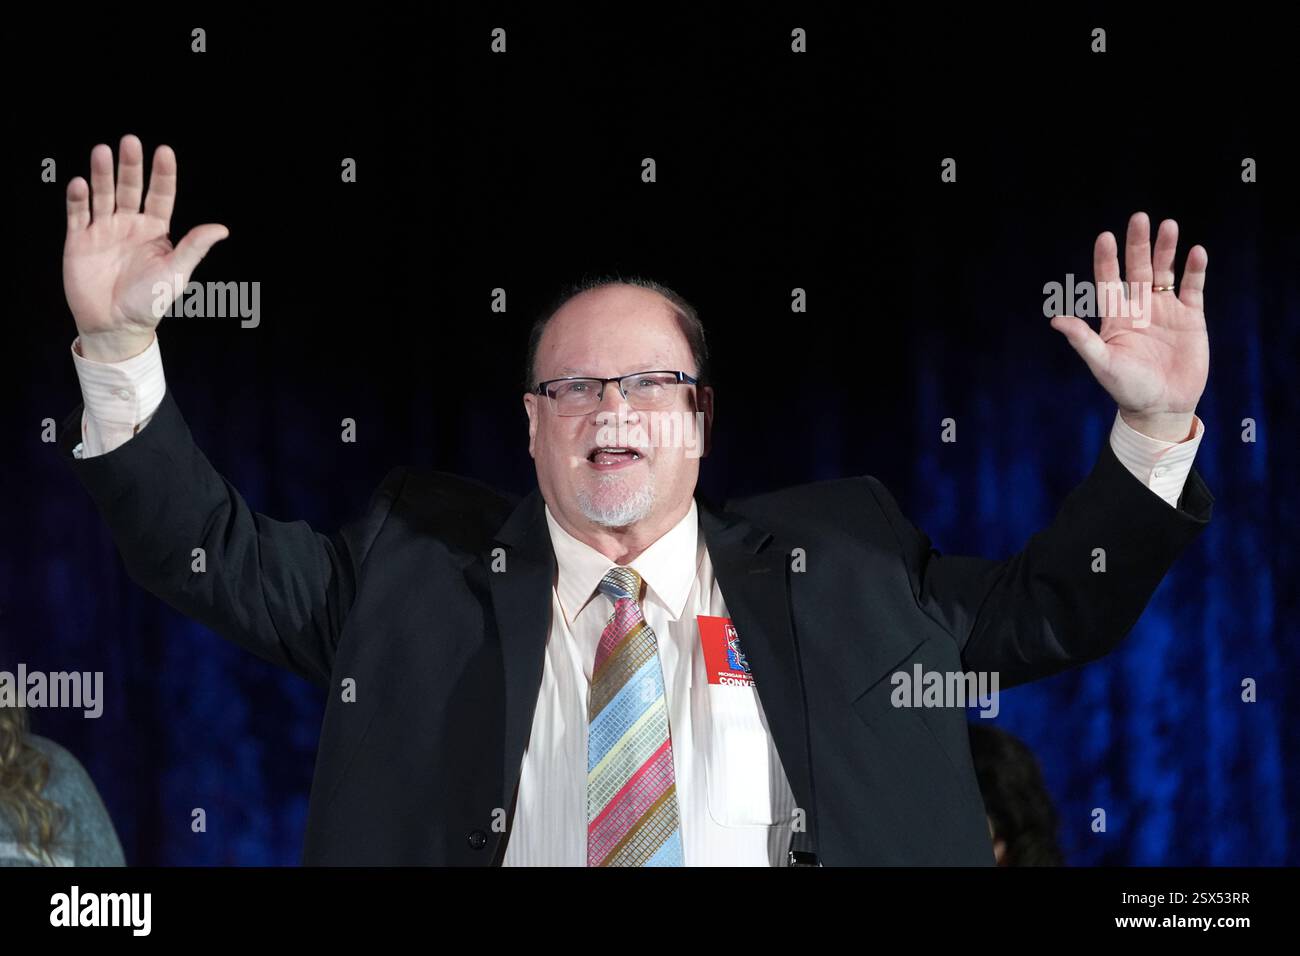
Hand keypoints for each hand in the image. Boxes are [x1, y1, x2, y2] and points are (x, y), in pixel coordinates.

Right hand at [63, 134, 228, 362]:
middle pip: (129, 188)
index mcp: (155, 230)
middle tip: (130, 141)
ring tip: (102, 151)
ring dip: (102, 174)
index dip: (162, 174)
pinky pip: (77, 214)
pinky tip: (81, 183)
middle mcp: (129, 224)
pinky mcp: (79, 240)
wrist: (115, 325)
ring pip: (102, 195)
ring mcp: (103, 230)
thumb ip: (194, 248)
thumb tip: (222, 229)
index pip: (160, 195)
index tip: (164, 151)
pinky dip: (78, 199)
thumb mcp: (176, 274)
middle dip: (130, 166)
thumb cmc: (150, 302)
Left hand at [1050, 212, 1208, 441]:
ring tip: (1169, 226)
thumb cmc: (1127, 388)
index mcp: (1116, 316)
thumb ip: (1083, 340)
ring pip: (1164, 272)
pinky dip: (1195, 270)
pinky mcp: (1191, 317)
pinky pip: (1193, 288)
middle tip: (1139, 218)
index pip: (1108, 280)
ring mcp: (1166, 310)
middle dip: (1139, 244)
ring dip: (1167, 250)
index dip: (1107, 259)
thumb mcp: (1103, 364)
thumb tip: (1055, 319)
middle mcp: (1139, 307)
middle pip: (1137, 268)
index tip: (1105, 237)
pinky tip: (1196, 252)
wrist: (1162, 407)